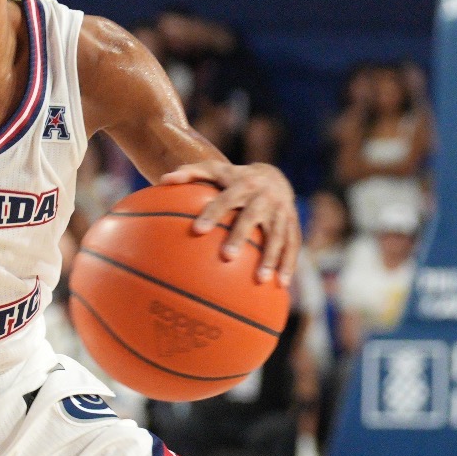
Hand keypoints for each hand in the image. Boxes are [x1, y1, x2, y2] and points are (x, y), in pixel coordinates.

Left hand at [161, 160, 299, 285]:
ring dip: (271, 257)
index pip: (225, 199)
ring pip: (278, 235)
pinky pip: (293, 245)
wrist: (273, 175)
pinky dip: (289, 264)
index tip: (197, 231)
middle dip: (241, 236)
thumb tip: (163, 180)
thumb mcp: (214, 170)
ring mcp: (281, 211)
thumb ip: (190, 174)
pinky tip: (281, 285)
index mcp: (242, 185)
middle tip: (227, 257)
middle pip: (251, 217)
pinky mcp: (293, 224)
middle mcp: (264, 197)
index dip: (212, 213)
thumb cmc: (234, 178)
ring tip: (261, 280)